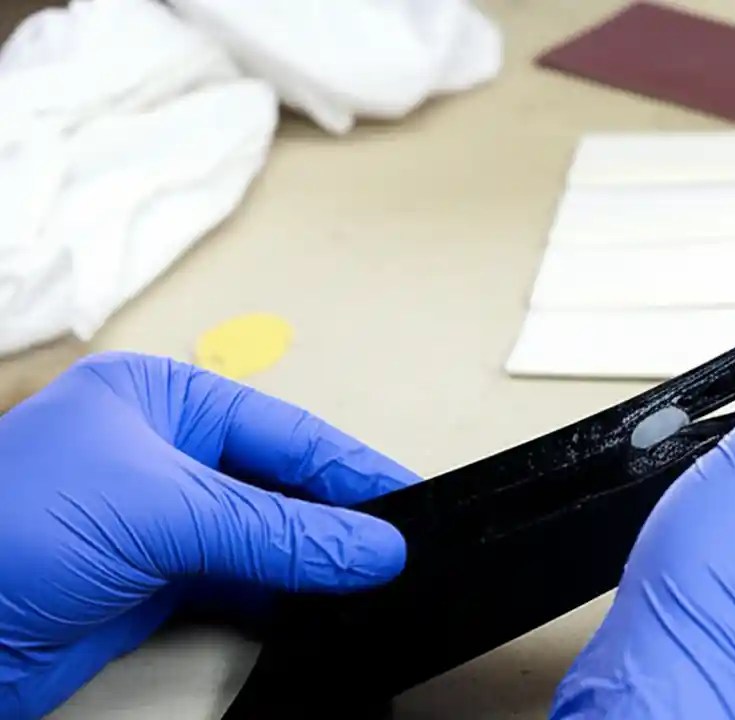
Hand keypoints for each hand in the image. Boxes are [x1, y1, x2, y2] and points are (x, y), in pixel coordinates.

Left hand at [0, 352, 416, 718]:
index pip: (287, 430)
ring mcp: (163, 520)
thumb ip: (278, 532)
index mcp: (164, 400)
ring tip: (377, 581)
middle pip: (283, 484)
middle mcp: (168, 454)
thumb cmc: (6, 532)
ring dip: (317, 562)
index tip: (411, 503)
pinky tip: (323, 607)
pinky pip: (245, 584)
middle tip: (405, 547)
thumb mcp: (161, 510)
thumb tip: (371, 547)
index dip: (353, 469)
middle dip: (342, 518)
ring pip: (269, 537)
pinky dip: (285, 599)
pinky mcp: (156, 583)